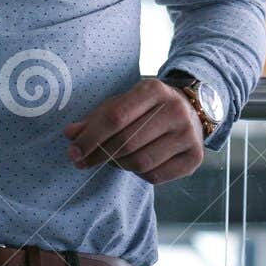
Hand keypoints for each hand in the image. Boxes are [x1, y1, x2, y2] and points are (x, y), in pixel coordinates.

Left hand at [63, 77, 204, 184]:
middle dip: (99, 155)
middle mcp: (175, 110)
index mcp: (154, 90)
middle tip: (83, 161)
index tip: (73, 151)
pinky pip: (156, 176)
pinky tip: (134, 163)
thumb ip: (96, 119)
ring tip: (111, 159)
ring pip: (140, 162)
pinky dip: (138, 174)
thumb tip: (70, 135)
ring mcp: (188, 135)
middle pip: (127, 142)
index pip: (116, 117)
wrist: (192, 110)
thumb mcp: (123, 103)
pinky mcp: (195, 157)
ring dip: (117, 165)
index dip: (91, 137)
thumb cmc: (148, 108)